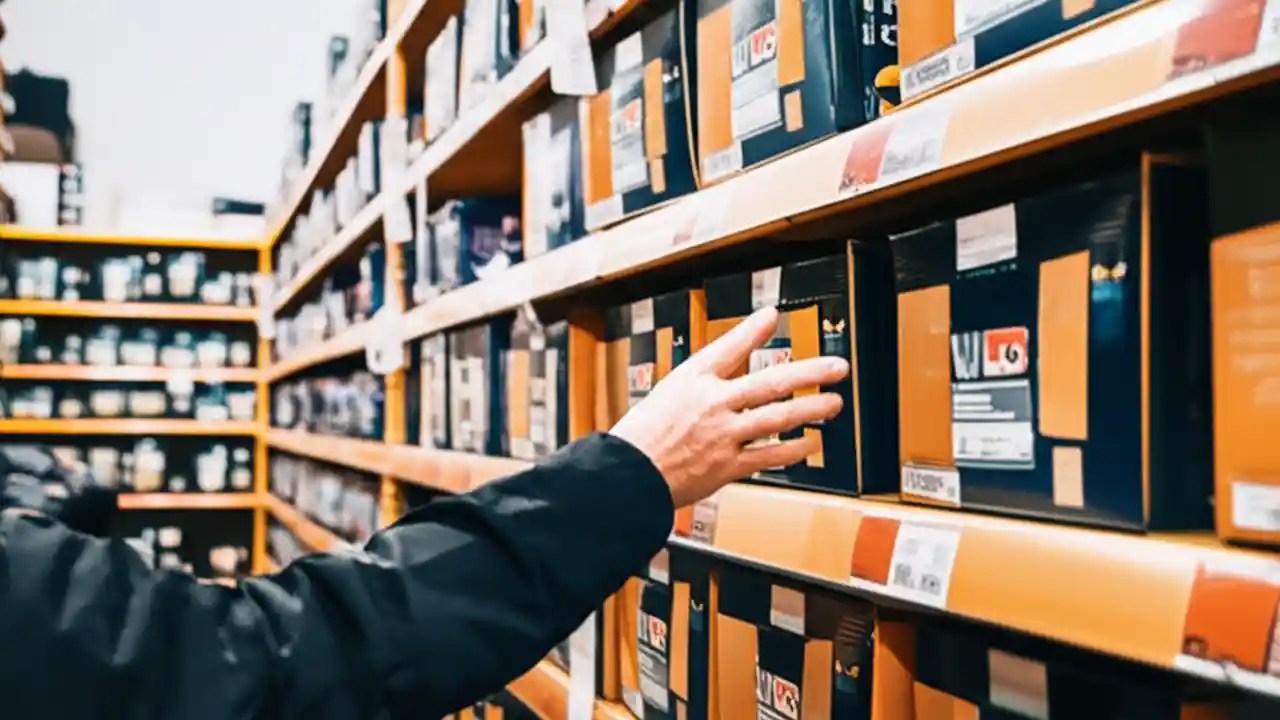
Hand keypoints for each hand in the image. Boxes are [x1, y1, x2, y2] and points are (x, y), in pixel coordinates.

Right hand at [610, 306, 847, 507]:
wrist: (628, 474)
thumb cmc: (644, 434)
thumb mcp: (670, 390)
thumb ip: (706, 372)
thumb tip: (732, 354)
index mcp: (693, 380)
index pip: (727, 347)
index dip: (753, 330)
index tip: (774, 316)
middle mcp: (712, 403)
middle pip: (769, 383)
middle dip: (809, 372)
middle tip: (838, 367)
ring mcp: (723, 435)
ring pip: (777, 418)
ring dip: (810, 409)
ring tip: (834, 403)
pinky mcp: (727, 466)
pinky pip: (769, 456)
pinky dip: (793, 450)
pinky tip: (810, 443)